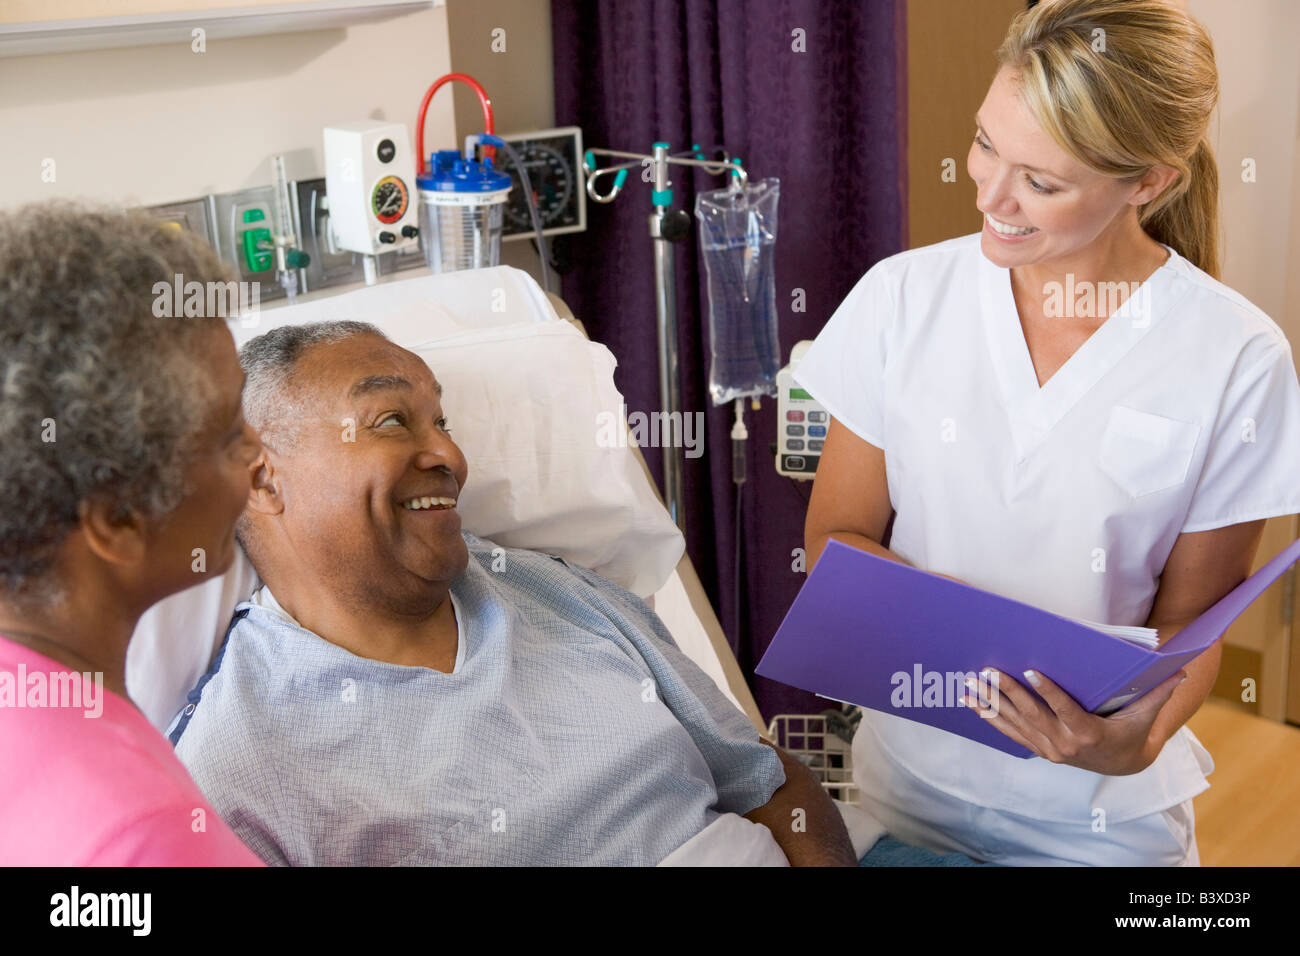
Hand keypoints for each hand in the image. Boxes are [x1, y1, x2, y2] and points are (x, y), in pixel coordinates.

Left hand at [961, 667, 1186, 774]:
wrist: (1123, 764)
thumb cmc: (1134, 731)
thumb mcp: (1147, 714)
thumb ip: (1159, 692)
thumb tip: (1181, 669)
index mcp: (1089, 733)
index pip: (1064, 709)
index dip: (1047, 691)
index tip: (1029, 670)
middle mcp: (1065, 744)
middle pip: (1033, 715)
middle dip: (1009, 692)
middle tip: (989, 671)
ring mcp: (1049, 749)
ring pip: (1016, 724)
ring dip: (991, 704)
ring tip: (970, 684)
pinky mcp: (1039, 750)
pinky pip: (1011, 733)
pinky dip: (991, 718)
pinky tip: (972, 703)